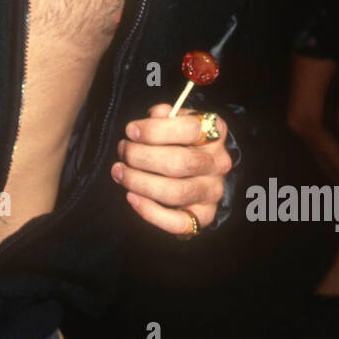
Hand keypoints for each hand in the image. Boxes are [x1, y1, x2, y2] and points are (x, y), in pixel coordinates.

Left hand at [110, 104, 232, 234]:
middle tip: (122, 151)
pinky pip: (178, 222)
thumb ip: (163, 116)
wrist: (192, 171)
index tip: (131, 130)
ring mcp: (212, 191)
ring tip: (119, 172)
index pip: (190, 129)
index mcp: (214, 132)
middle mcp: (218, 163)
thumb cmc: (176, 140)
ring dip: (140, 182)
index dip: (155, 130)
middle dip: (142, 157)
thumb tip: (155, 115)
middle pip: (180, 162)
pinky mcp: (203, 216)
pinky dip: (150, 212)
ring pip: (176, 192)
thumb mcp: (172, 121)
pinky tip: (131, 197)